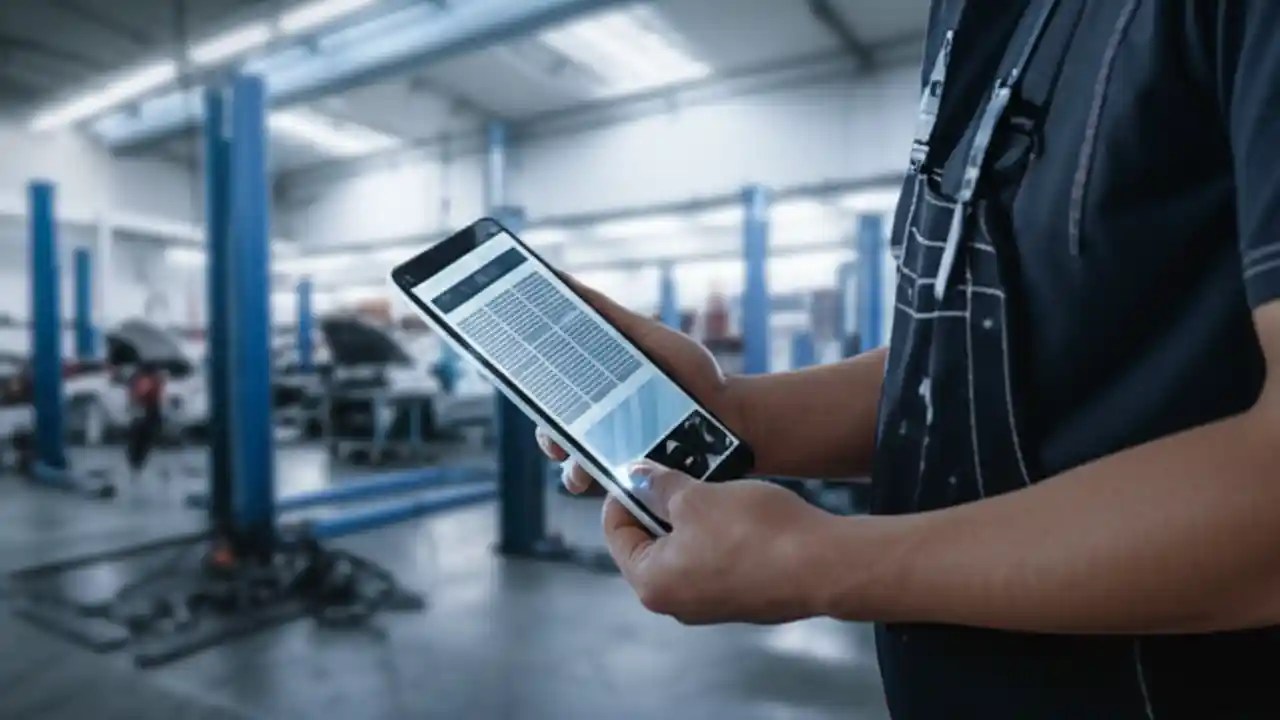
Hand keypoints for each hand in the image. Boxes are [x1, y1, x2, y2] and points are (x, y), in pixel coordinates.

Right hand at [535, 275, 744, 492]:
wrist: (731, 413)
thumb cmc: (690, 372)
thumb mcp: (646, 335)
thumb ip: (604, 313)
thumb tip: (561, 280)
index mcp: (595, 392)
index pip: (551, 396)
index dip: (535, 397)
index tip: (525, 395)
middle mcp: (599, 426)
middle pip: (556, 434)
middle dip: (548, 439)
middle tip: (553, 439)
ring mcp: (616, 456)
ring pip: (576, 467)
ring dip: (571, 469)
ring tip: (579, 471)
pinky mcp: (636, 481)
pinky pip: (610, 488)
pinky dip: (604, 488)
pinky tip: (608, 484)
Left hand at [603, 462, 837, 624]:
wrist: (822, 564)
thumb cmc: (754, 533)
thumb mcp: (696, 496)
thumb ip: (661, 486)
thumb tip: (638, 477)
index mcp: (651, 583)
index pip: (616, 533)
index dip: (623, 494)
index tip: (639, 469)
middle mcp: (675, 604)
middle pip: (649, 543)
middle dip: (659, 505)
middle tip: (675, 472)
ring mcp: (710, 605)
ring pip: (684, 551)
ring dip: (691, 518)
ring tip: (707, 486)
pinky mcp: (740, 599)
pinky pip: (715, 561)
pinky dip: (716, 535)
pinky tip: (734, 510)